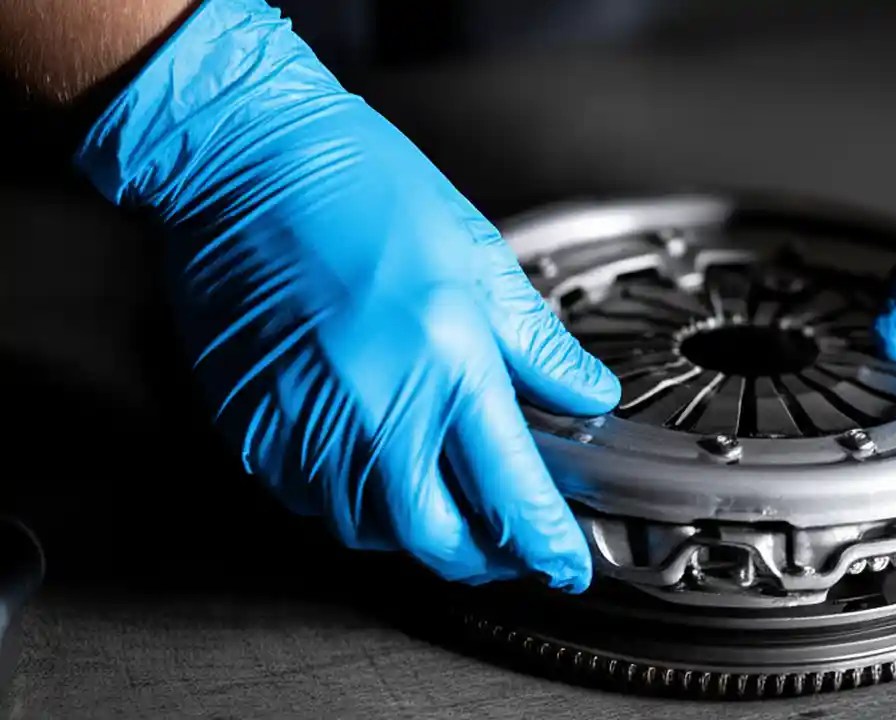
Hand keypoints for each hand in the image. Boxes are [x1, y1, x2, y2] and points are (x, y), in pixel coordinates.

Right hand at [73, 0, 618, 589]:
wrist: (247, 163)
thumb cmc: (363, 191)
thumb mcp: (479, 257)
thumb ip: (538, 346)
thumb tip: (587, 396)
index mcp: (447, 363)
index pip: (512, 495)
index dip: (547, 545)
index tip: (565, 564)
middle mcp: (376, 410)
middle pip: (440, 541)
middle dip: (487, 560)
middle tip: (510, 547)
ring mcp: (308, 428)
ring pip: (375, 532)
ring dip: (421, 532)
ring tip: (448, 499)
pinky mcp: (256, 430)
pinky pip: (315, 503)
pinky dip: (358, 504)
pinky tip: (379, 466)